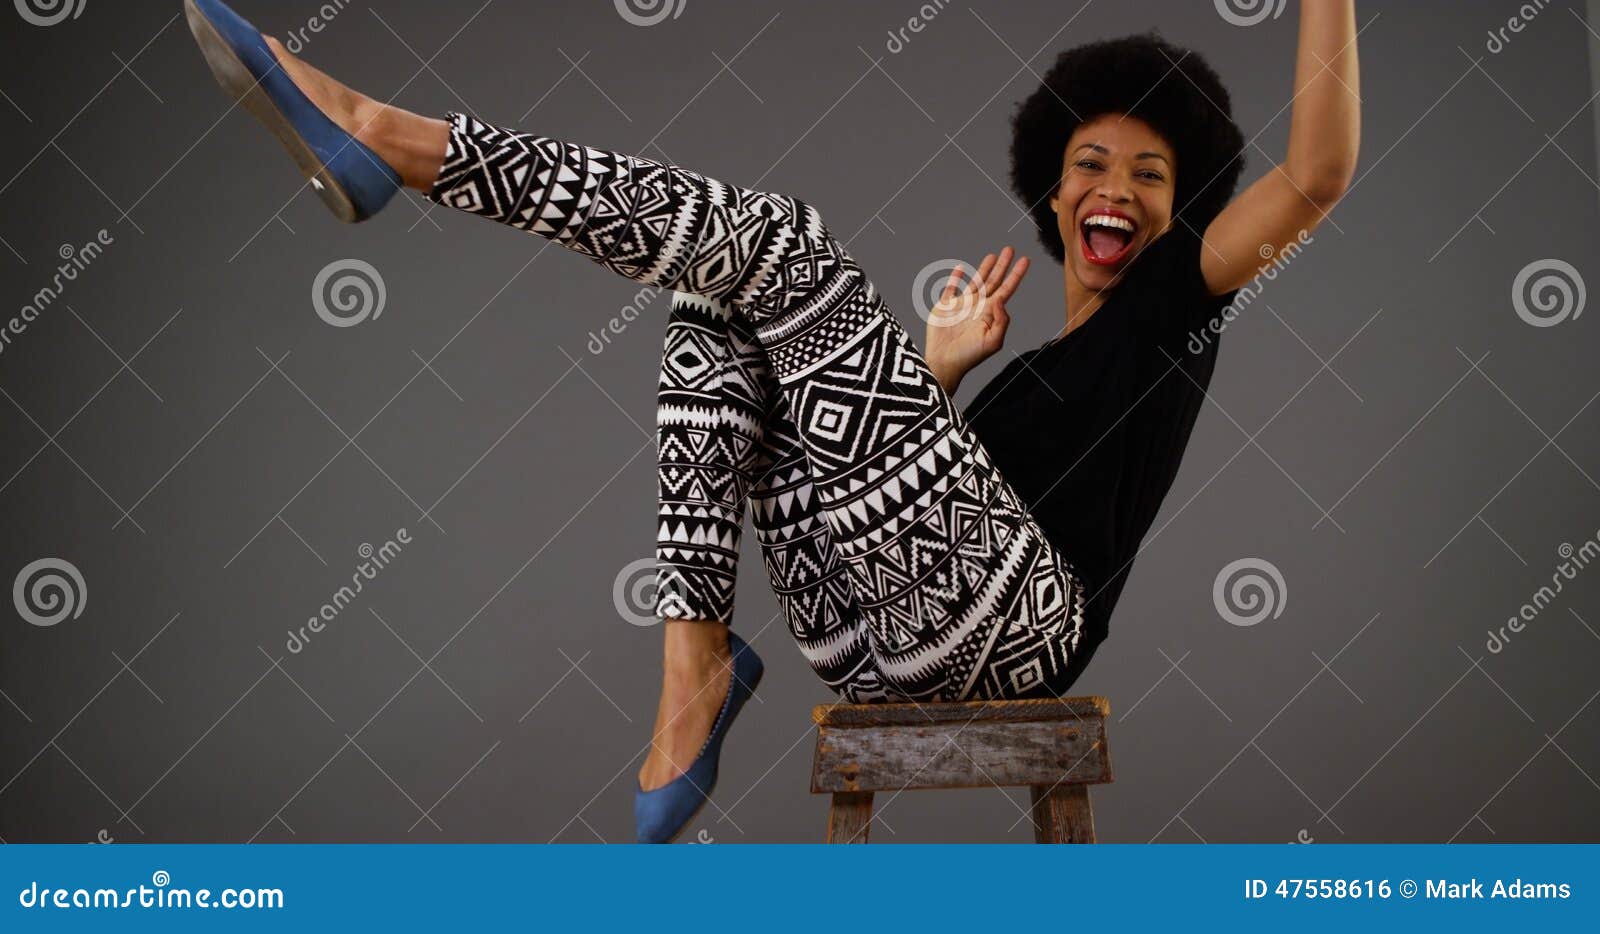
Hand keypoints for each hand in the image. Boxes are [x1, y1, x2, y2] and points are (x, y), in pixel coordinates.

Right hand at [924, 247, 1027, 392]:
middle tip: (1010, 249)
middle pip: (993, 281)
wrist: (944, 362)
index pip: (1007, 290)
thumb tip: (1001, 299)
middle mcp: (978, 307)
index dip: (1016, 275)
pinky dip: (955, 278)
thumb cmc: (969, 356)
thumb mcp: (993, 341)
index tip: (1025, 260)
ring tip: (992, 255)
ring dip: (983, 268)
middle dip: (1003, 266)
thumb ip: (1002, 321)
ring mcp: (961, 306)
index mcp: (990, 314)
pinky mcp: (945, 306)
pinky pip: (951, 288)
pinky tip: (959, 268)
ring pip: (975, 281)